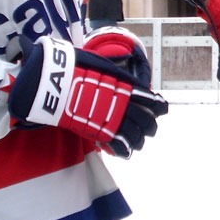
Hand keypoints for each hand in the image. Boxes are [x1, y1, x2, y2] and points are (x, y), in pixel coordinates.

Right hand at [8, 34, 167, 157]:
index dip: (159, 107)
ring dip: (139, 140)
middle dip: (150, 126)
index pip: (151, 101)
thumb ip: (119, 78)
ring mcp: (112, 119)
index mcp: (128, 87)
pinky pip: (120, 146)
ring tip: (139, 142)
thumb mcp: (105, 67)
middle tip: (150, 129)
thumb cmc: (79, 69)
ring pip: (136, 135)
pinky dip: (125, 150)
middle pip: (147, 120)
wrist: (58, 80)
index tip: (161, 109)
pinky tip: (126, 151)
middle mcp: (124, 104)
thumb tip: (131, 84)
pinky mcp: (100, 132)